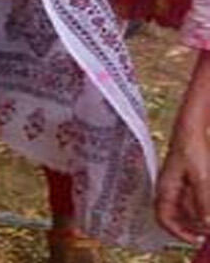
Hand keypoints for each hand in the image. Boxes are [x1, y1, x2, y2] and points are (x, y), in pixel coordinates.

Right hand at [158, 126, 209, 240]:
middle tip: (206, 235)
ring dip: (199, 218)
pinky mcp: (189, 182)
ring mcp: (179, 186)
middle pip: (176, 218)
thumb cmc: (191, 146)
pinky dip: (202, 208)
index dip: (178, 232)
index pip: (164, 218)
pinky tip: (207, 207)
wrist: (193, 128)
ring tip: (209, 221)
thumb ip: (203, 201)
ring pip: (186, 210)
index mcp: (165, 189)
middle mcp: (170, 190)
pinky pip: (193, 201)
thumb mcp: (201, 177)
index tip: (197, 240)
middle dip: (192, 228)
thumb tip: (207, 225)